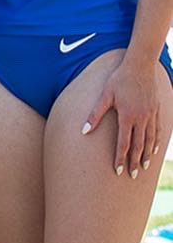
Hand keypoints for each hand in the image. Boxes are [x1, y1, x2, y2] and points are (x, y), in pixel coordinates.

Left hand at [81, 55, 164, 177]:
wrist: (140, 66)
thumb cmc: (118, 79)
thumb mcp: (104, 95)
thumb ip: (95, 114)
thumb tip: (83, 130)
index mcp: (127, 116)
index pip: (123, 143)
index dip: (120, 158)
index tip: (118, 170)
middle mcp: (141, 119)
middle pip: (139, 146)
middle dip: (135, 162)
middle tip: (132, 175)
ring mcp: (151, 116)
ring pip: (150, 140)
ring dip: (147, 155)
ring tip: (144, 167)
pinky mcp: (157, 111)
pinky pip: (158, 131)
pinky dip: (156, 142)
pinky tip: (155, 150)